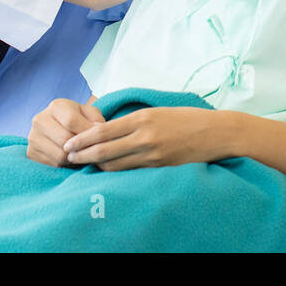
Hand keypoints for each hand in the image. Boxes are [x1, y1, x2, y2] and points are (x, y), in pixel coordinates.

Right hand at [26, 98, 106, 166]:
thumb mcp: (89, 114)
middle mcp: (40, 119)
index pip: (71, 121)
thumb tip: (99, 130)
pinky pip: (52, 165)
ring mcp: (33, 137)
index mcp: (56, 106)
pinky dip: (65, 165)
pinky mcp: (30, 153)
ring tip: (81, 154)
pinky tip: (70, 158)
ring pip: (60, 155)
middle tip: (91, 150)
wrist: (59, 127)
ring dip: (75, 158)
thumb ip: (96, 119)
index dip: (87, 133)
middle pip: (65, 140)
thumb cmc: (78, 120)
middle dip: (82, 148)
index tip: (98, 139)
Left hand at [63, 106, 219, 170]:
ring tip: (85, 166)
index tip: (68, 144)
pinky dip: (118, 173)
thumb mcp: (158, 111)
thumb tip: (108, 129)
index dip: (82, 140)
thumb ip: (135, 121)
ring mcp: (153, 155)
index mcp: (142, 118)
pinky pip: (132, 173)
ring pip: (115, 166)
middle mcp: (145, 137)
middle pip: (104, 152)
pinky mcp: (160, 169)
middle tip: (68, 158)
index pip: (103, 131)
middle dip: (82, 156)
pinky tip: (109, 173)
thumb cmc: (187, 118)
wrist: (216, 132)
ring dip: (97, 168)